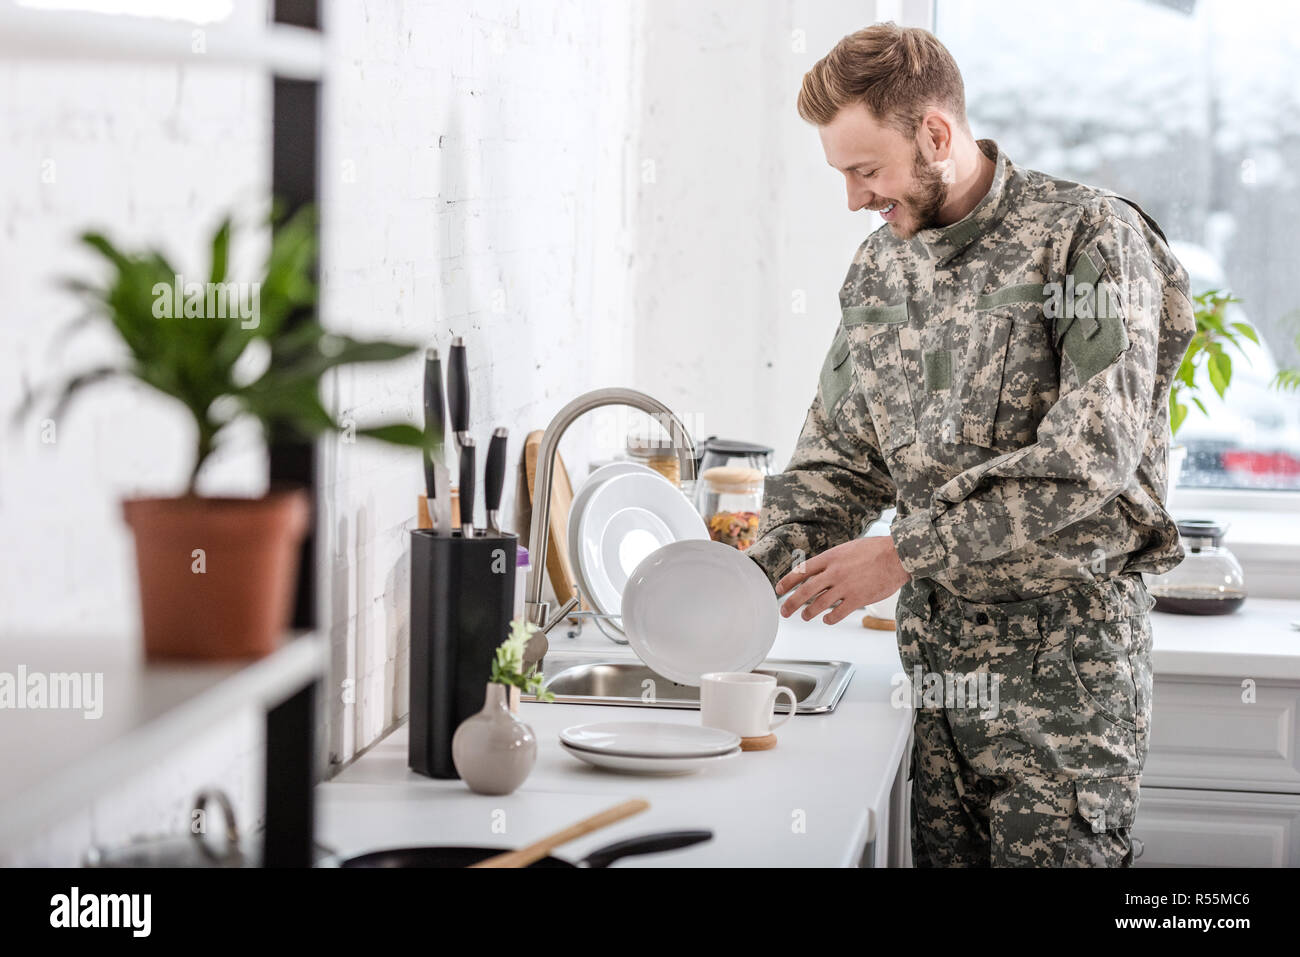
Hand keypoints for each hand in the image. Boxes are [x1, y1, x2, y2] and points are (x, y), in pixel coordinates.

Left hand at [775, 536, 910, 624]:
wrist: (897, 555)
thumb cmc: (874, 550)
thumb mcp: (847, 549)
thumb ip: (832, 561)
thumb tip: (820, 570)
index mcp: (830, 558)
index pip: (801, 571)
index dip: (787, 582)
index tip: (779, 589)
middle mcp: (834, 572)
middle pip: (805, 591)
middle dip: (791, 603)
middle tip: (784, 611)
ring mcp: (845, 586)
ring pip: (819, 604)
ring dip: (809, 613)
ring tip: (805, 617)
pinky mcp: (858, 598)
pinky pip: (838, 613)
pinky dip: (829, 619)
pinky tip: (827, 619)